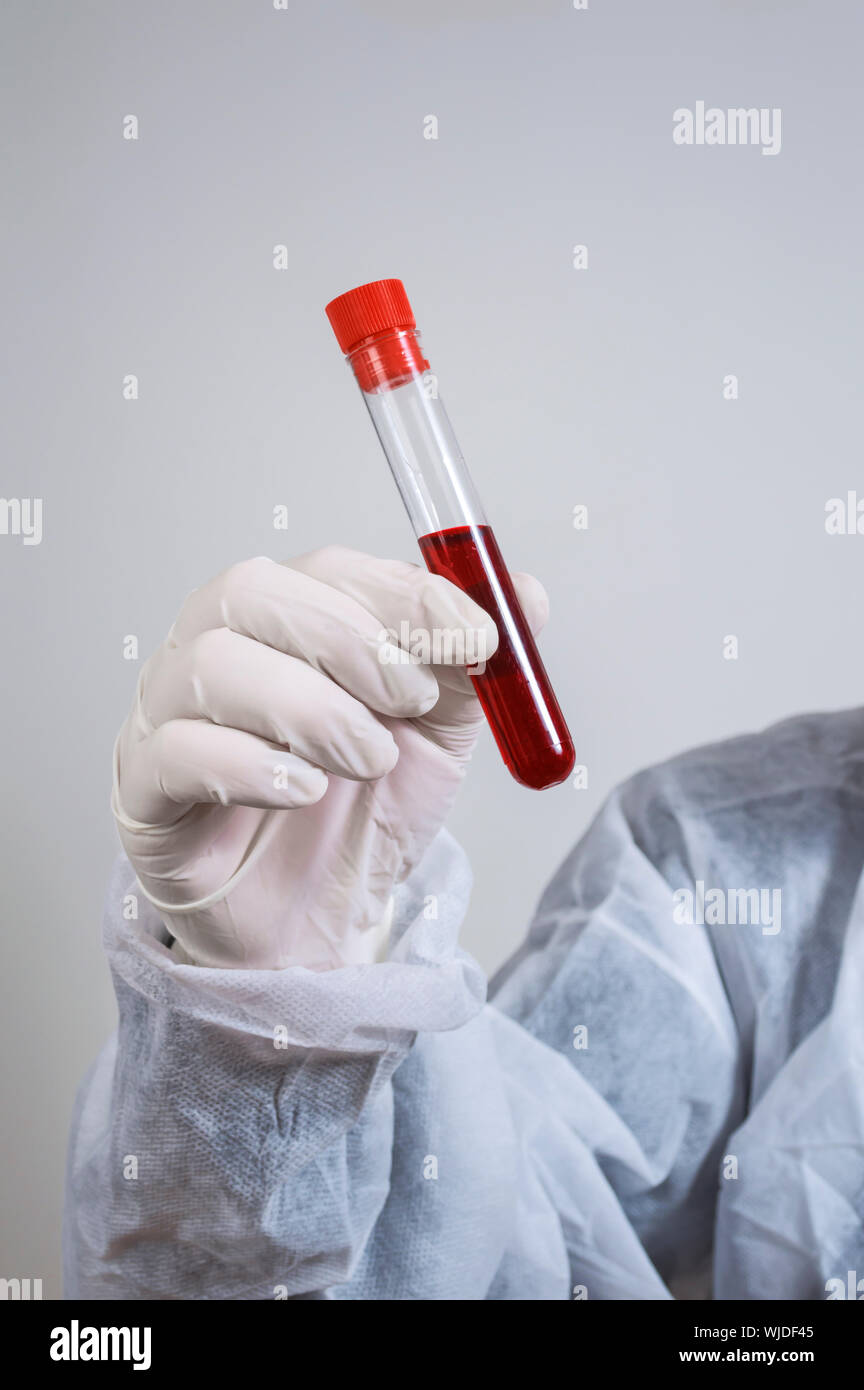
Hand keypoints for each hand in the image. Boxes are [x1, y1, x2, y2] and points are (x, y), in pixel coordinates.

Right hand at [112, 548, 546, 968]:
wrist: (319, 916)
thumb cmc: (363, 808)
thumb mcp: (438, 730)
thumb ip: (474, 662)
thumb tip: (525, 594)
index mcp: (286, 617)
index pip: (327, 568)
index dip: (402, 593)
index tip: (473, 636)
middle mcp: (216, 647)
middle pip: (251, 593)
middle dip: (350, 641)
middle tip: (412, 698)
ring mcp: (168, 713)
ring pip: (210, 666)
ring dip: (309, 707)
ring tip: (367, 757)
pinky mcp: (144, 789)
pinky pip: (173, 753)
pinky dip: (250, 764)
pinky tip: (305, 790)